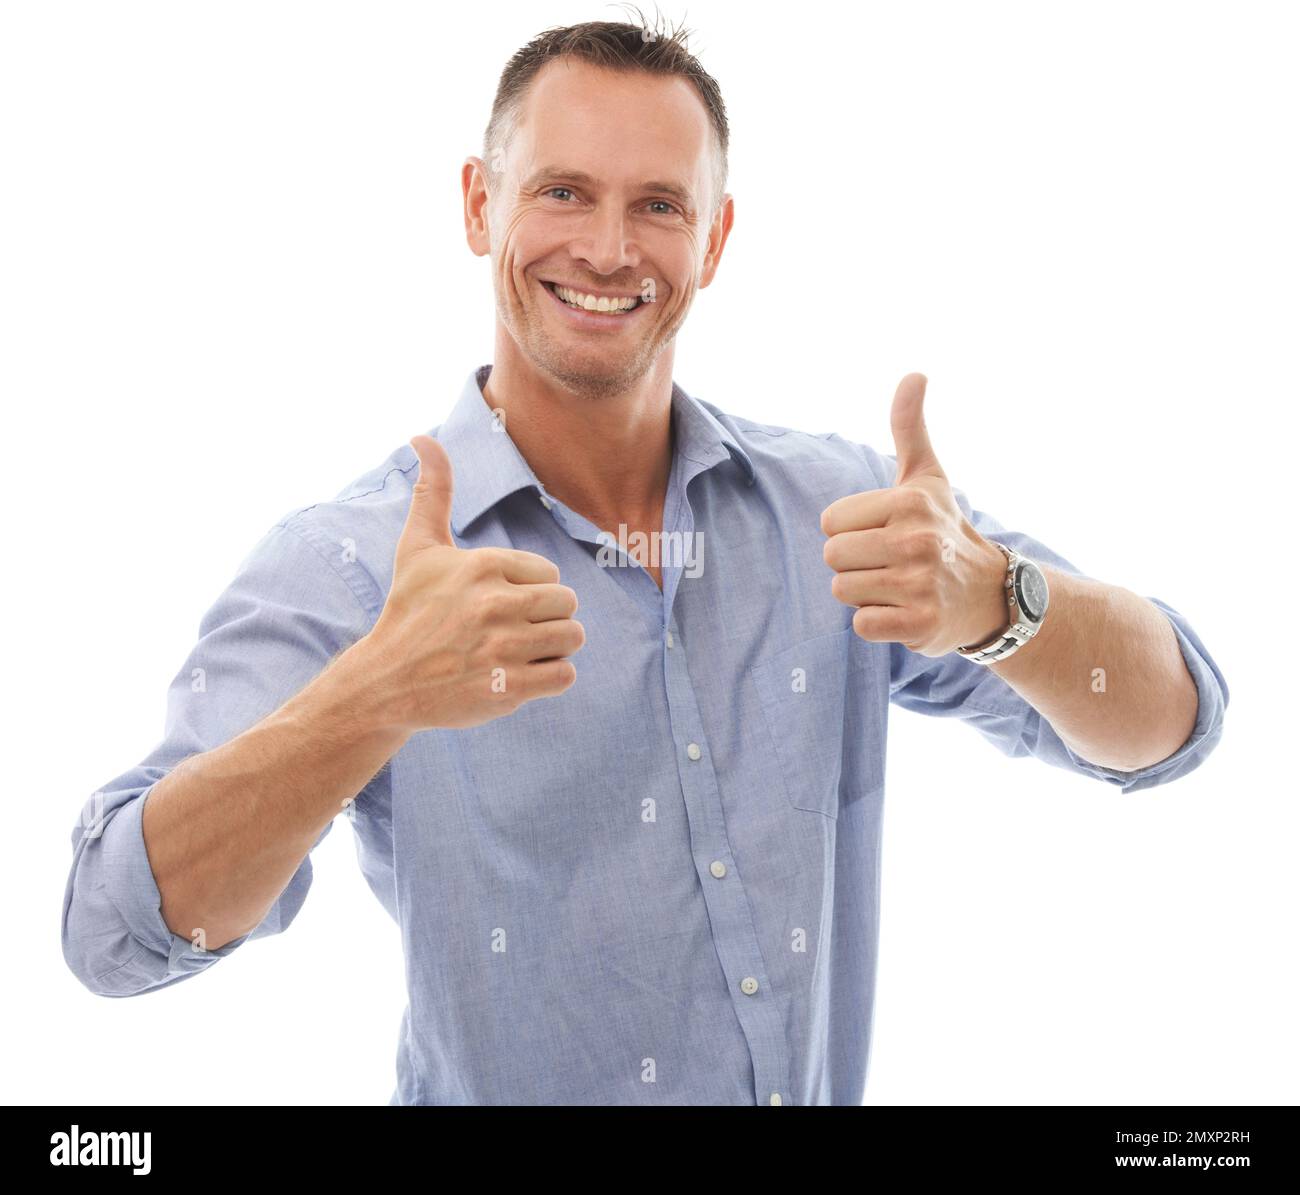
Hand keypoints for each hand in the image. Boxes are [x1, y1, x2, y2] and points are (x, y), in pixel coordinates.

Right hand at [361, 435, 584, 729]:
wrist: (384, 683)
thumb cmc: (407, 610)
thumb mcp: (418, 547)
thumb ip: (432, 491)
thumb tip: (421, 437)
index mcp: (483, 566)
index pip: (550, 574)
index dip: (530, 591)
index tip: (497, 605)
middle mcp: (494, 604)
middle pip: (567, 605)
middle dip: (547, 618)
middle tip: (512, 631)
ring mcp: (502, 649)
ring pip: (571, 638)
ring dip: (551, 648)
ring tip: (517, 653)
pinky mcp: (508, 688)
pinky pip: (564, 675)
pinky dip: (549, 678)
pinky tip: (517, 675)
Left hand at [819, 374, 1008, 656]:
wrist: (991, 594)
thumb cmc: (944, 529)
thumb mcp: (928, 476)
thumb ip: (910, 427)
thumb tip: (915, 373)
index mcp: (909, 502)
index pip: (830, 522)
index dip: (851, 530)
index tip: (885, 533)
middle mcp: (916, 542)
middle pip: (833, 556)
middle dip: (855, 563)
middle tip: (891, 563)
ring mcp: (920, 585)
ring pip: (844, 591)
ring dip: (866, 593)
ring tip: (898, 586)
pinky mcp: (920, 625)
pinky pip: (861, 625)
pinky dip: (877, 622)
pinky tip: (904, 611)